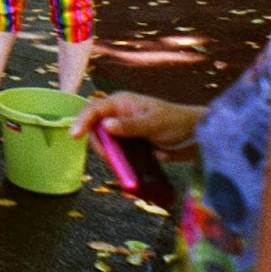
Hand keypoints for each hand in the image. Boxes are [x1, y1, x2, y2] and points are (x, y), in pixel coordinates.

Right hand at [71, 91, 200, 153]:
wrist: (196, 134)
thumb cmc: (177, 122)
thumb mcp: (154, 122)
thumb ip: (131, 125)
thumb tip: (106, 126)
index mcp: (121, 102)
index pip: (94, 109)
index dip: (81, 121)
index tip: (74, 136)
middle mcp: (117, 114)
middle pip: (95, 127)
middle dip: (98, 143)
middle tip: (109, 159)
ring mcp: (122, 128)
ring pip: (103, 141)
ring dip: (107, 154)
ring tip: (119, 165)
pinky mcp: (128, 142)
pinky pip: (115, 150)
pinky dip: (116, 159)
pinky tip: (123, 168)